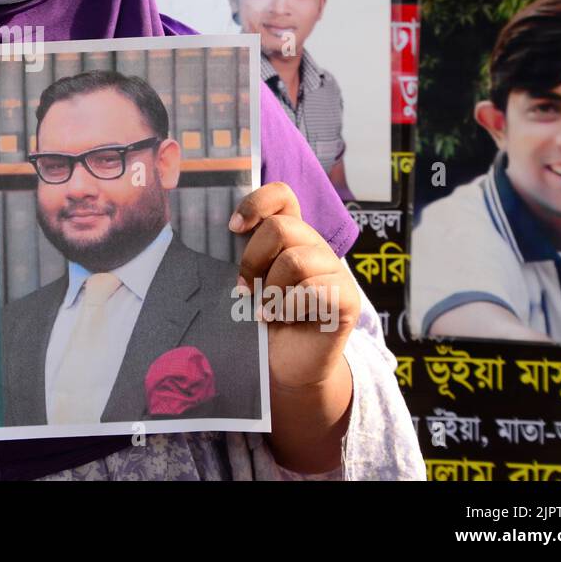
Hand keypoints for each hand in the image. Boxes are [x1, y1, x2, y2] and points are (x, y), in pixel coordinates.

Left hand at [230, 182, 359, 389]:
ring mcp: (335, 271)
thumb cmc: (261, 319)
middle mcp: (314, 247)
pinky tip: (282, 319)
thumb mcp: (246, 281)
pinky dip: (288, 307)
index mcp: (290, 236)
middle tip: (244, 288)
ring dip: (270, 289)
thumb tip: (213, 236)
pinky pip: (315, 289)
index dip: (256, 203)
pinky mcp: (346, 299)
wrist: (285, 365)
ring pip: (295, 260)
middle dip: (253, 259)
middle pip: (282, 227)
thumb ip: (239, 255)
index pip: (282, 196)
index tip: (233, 228)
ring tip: (264, 309)